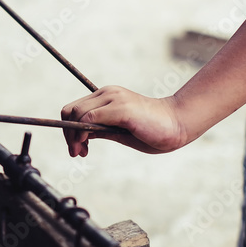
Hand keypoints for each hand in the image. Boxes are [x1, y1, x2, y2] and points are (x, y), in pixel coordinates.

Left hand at [61, 86, 187, 156]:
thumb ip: (101, 130)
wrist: (178, 124)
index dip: (68, 129)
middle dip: (67, 134)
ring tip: (81, 152)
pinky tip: (87, 146)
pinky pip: (89, 118)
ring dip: (73, 136)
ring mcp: (113, 98)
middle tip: (76, 153)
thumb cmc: (152, 131)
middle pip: (70, 110)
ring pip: (77, 113)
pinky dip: (82, 133)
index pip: (75, 108)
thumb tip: (81, 135)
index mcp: (107, 96)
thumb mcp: (119, 131)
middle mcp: (107, 93)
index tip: (77, 149)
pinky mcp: (121, 107)